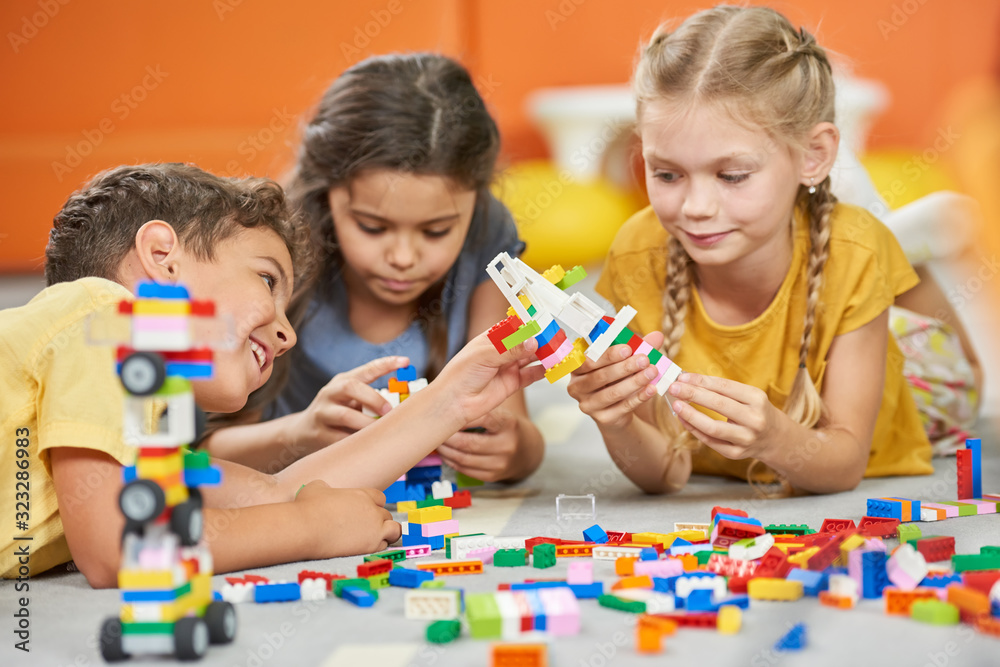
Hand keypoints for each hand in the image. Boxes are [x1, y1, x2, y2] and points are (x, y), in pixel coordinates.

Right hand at [292, 356, 409, 453]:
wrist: (302, 432)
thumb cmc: (337, 413)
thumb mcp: (350, 400)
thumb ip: (371, 399)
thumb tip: (406, 404)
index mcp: (343, 381)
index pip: (366, 369)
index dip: (386, 364)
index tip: (405, 361)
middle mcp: (330, 393)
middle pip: (350, 387)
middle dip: (373, 398)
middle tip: (389, 410)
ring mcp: (322, 413)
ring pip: (345, 415)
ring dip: (366, 423)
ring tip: (380, 430)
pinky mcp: (318, 433)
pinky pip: (340, 438)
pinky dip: (355, 440)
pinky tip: (365, 444)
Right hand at [294, 480, 400, 556]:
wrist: (306, 528)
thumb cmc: (307, 507)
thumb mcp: (316, 487)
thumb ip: (327, 488)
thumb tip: (325, 490)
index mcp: (362, 495)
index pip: (380, 498)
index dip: (375, 505)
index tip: (366, 512)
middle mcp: (372, 510)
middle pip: (386, 515)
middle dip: (379, 521)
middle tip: (366, 528)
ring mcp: (374, 528)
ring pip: (394, 530)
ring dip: (388, 533)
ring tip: (377, 539)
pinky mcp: (370, 545)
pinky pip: (384, 546)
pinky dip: (378, 547)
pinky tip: (367, 548)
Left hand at [435, 333, 545, 426]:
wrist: (455, 403)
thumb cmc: (460, 375)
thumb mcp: (485, 355)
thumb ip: (510, 349)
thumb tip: (532, 342)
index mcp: (492, 338)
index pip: (515, 326)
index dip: (530, 324)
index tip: (545, 322)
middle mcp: (501, 351)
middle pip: (526, 342)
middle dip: (541, 339)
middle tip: (556, 337)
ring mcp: (507, 367)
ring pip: (531, 357)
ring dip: (544, 354)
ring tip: (558, 351)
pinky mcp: (512, 383)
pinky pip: (531, 375)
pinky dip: (542, 371)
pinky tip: (551, 367)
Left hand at [437, 409, 519, 482]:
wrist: (526, 449)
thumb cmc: (504, 426)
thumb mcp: (500, 413)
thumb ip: (480, 410)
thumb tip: (446, 408)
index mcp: (508, 423)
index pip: (482, 418)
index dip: (460, 418)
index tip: (444, 414)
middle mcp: (507, 444)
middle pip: (469, 443)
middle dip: (447, 438)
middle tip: (434, 430)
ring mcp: (501, 463)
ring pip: (464, 459)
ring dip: (445, 451)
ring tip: (437, 442)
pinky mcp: (493, 476)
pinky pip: (465, 470)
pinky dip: (451, 461)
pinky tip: (445, 453)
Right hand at [567, 331, 663, 429]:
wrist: (617, 409)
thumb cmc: (616, 378)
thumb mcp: (624, 360)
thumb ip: (638, 348)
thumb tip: (656, 336)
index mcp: (577, 368)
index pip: (589, 360)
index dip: (608, 355)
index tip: (628, 348)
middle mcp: (577, 387)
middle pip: (601, 376)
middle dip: (625, 367)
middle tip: (644, 360)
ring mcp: (588, 404)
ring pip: (612, 393)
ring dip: (634, 382)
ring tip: (652, 372)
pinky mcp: (602, 418)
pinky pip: (623, 407)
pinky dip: (639, 397)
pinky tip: (651, 389)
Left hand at [666, 372, 784, 459]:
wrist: (774, 438)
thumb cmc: (754, 410)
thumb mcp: (747, 395)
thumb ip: (721, 389)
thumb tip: (688, 380)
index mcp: (757, 399)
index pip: (724, 387)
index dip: (701, 381)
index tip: (683, 376)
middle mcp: (754, 419)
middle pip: (718, 405)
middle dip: (692, 394)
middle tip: (674, 388)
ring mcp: (746, 438)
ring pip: (713, 427)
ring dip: (691, 415)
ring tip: (676, 405)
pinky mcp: (736, 453)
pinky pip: (710, 441)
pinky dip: (694, 429)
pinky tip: (683, 419)